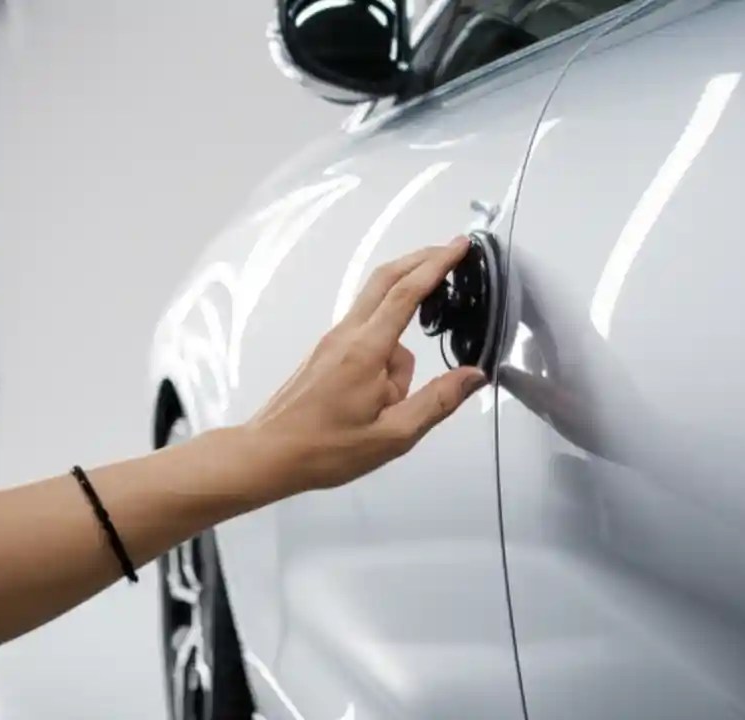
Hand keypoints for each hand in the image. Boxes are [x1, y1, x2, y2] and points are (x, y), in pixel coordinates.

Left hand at [249, 238, 488, 491]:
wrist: (269, 454)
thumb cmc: (327, 449)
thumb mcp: (393, 436)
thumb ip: (437, 401)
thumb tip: (474, 374)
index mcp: (366, 350)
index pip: (407, 293)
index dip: (436, 265)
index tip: (460, 246)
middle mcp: (347, 334)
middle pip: (386, 279)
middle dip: (419, 261)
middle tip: (451, 254)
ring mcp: (332, 340)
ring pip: (377, 315)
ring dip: (401, 338)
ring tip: (391, 405)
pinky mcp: (325, 352)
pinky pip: (365, 334)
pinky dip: (385, 347)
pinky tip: (380, 394)